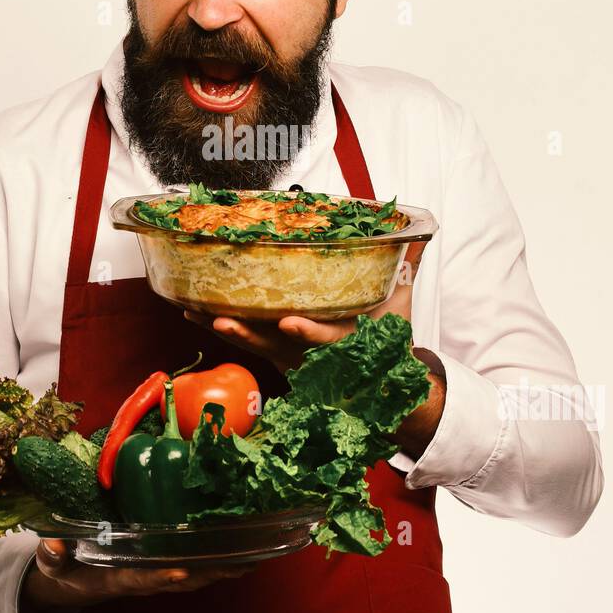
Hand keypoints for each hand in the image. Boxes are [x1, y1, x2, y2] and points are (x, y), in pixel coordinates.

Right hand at [21, 538, 251, 612]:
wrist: (71, 586)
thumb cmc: (65, 572)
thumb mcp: (53, 568)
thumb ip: (51, 558)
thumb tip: (51, 547)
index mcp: (116, 578)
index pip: (141, 579)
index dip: (161, 577)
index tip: (181, 571)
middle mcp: (142, 580)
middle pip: (181, 581)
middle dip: (209, 574)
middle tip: (240, 563)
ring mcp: (154, 577)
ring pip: (193, 577)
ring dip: (221, 570)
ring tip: (252, 559)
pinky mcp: (161, 570)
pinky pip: (194, 570)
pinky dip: (216, 564)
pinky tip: (239, 555)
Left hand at [183, 239, 428, 375]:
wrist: (375, 377)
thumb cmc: (385, 333)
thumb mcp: (400, 302)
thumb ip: (407, 267)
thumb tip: (422, 235)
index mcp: (345, 342)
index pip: (327, 340)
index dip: (309, 333)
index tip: (289, 323)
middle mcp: (311, 353)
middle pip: (275, 345)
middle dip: (248, 335)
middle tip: (223, 322)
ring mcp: (289, 355)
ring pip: (253, 343)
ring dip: (224, 329)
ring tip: (196, 314)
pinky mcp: (273, 351)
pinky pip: (243, 340)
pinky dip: (217, 326)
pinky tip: (191, 311)